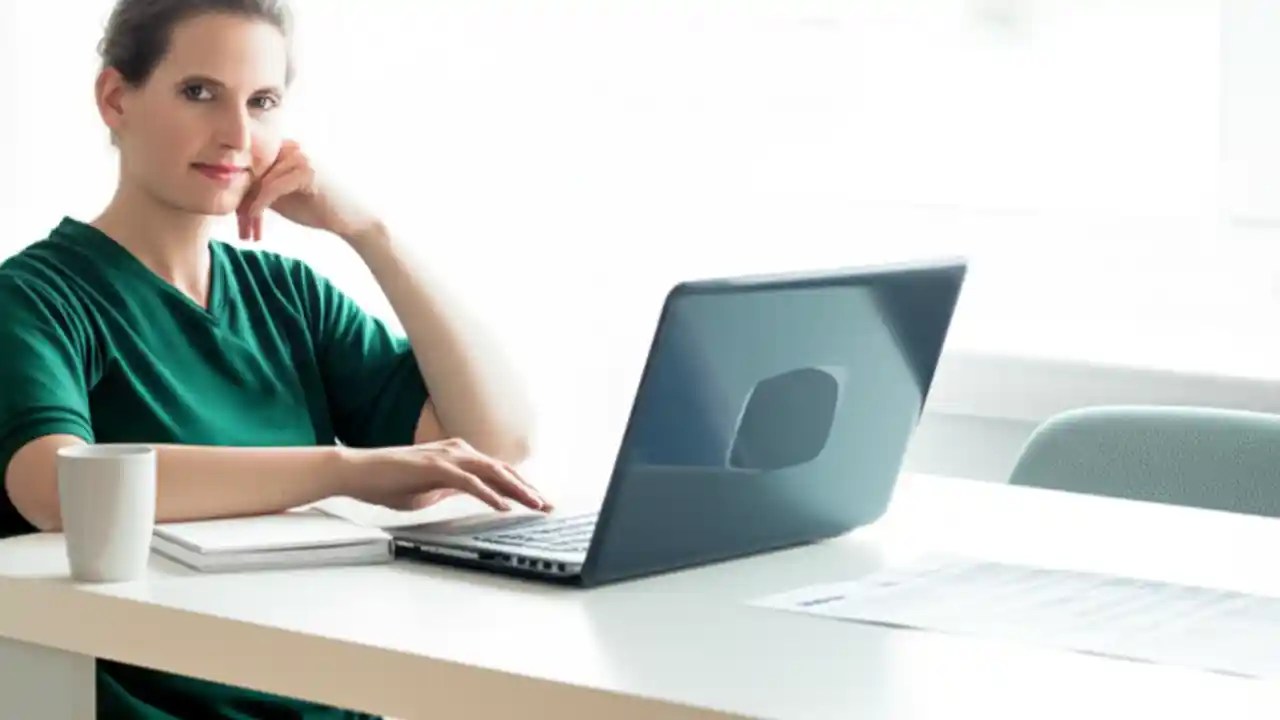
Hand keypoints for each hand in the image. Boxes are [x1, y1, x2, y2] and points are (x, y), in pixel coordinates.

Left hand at [236, 140, 378, 242]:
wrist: (352, 218)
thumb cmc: (318, 207)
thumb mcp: (282, 196)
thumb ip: (261, 188)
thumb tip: (230, 193)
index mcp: (284, 149)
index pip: (249, 164)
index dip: (239, 190)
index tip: (237, 218)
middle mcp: (290, 147)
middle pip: (251, 172)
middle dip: (242, 202)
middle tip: (241, 228)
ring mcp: (299, 156)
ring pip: (259, 181)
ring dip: (249, 207)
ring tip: (247, 230)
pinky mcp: (306, 170)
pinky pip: (272, 187)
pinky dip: (260, 205)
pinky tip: (255, 219)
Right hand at [339, 438, 552, 512]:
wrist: (358, 472)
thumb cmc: (389, 481)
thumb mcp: (430, 489)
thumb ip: (454, 489)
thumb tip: (473, 495)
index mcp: (458, 455)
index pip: (497, 471)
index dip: (521, 486)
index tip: (538, 502)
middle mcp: (458, 450)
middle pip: (503, 470)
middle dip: (529, 488)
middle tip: (548, 505)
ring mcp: (448, 457)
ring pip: (493, 472)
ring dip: (517, 490)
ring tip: (535, 505)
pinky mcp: (436, 467)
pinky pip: (470, 483)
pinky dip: (490, 495)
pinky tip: (503, 507)